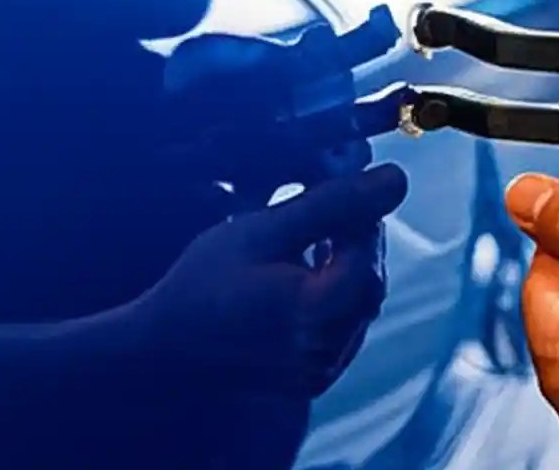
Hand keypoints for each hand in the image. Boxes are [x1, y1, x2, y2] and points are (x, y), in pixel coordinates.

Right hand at [131, 164, 406, 395]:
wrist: (161, 351)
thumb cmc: (203, 284)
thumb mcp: (262, 231)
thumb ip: (332, 204)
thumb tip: (397, 178)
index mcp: (311, 314)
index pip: (367, 259)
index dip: (364, 223)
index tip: (343, 197)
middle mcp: (323, 351)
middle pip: (370, 286)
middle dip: (361, 244)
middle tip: (336, 213)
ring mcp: (320, 371)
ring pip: (361, 308)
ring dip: (352, 269)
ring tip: (320, 240)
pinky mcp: (313, 379)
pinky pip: (345, 330)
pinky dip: (339, 298)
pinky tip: (310, 275)